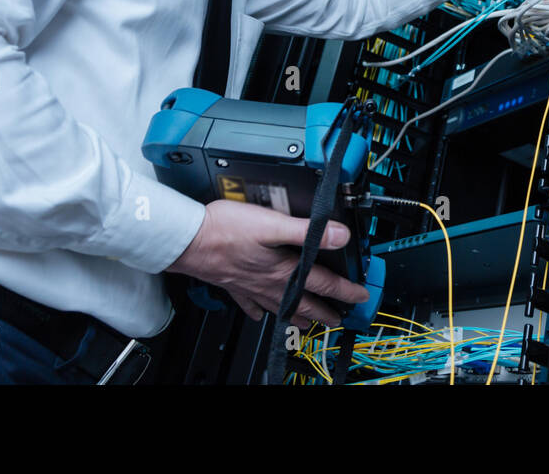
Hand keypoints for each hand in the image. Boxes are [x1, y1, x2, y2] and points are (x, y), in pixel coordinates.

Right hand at [165, 199, 369, 329]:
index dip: (345, 290)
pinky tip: (257, 313)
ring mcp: (249, 285)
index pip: (322, 283)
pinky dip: (256, 309)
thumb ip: (307, 230)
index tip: (361, 296)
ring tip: (308, 324)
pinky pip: (248, 302)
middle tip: (339, 321)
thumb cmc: (225, 230)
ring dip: (296, 315)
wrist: (187, 240)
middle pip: (303, 301)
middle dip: (324, 312)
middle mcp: (268, 282)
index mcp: (282, 269)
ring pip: (279, 305)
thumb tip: (339, 235)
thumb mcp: (272, 224)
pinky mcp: (232, 283)